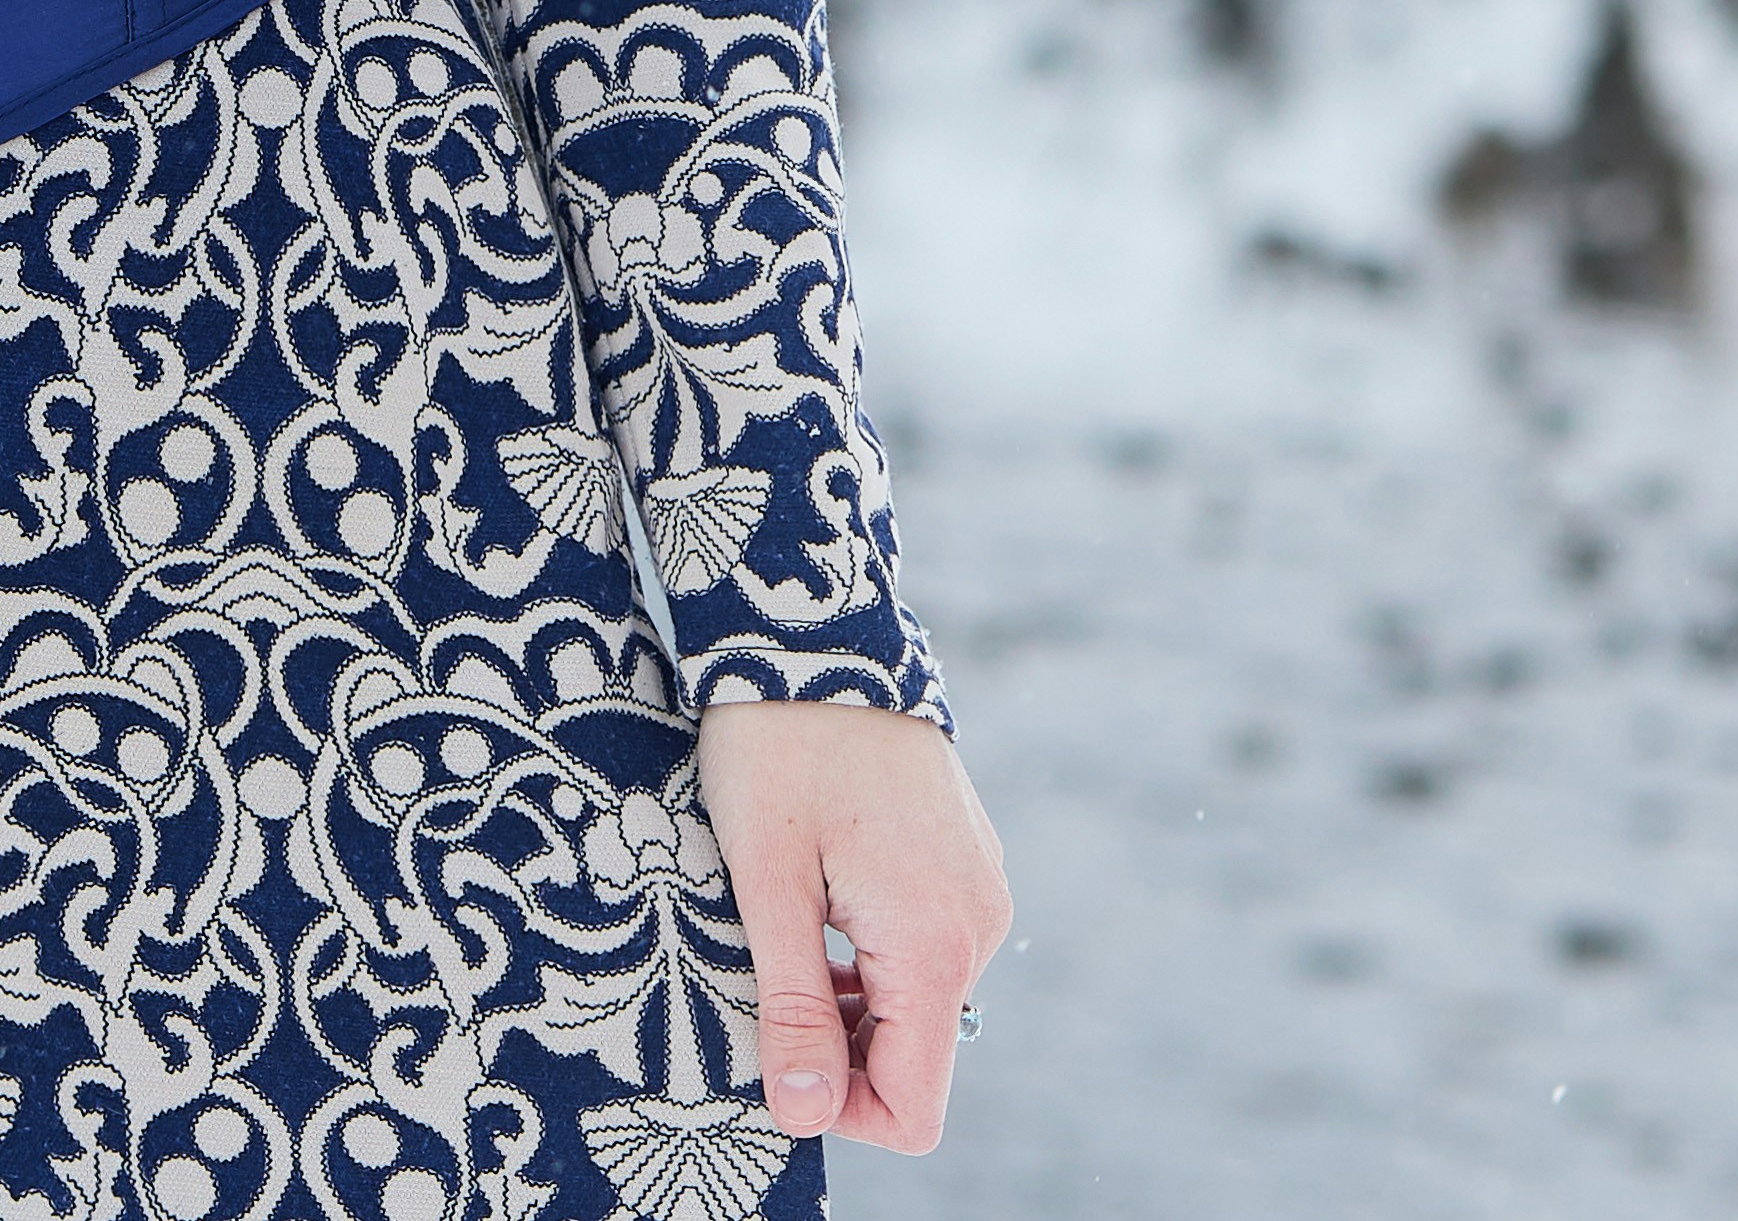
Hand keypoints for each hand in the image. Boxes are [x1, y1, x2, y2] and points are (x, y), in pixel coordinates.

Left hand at [695, 692, 1010, 1156]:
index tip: (774, 1051)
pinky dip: (868, 949)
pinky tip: (816, 891)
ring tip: (782, 921)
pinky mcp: (963, 860)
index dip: (840, 1108)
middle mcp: (977, 927)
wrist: (819, 624)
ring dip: (847, 994)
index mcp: (935, 943)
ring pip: (914, 1000)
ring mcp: (977, 889)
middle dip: (834, 1043)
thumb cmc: (779, 743)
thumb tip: (802, 1113)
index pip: (914, 1105)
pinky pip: (922, 945)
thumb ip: (792, 1004)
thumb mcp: (767, 879)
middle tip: (760, 973)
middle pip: (912, 1054)